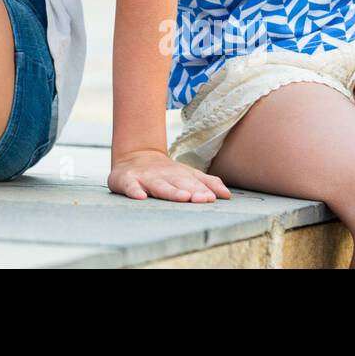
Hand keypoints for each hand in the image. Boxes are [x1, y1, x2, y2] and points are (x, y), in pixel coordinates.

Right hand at [108, 148, 230, 201]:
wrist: (134, 156)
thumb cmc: (164, 173)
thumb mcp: (186, 174)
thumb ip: (206, 183)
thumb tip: (227, 194)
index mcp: (179, 175)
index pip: (193, 183)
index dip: (202, 190)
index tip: (212, 197)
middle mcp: (164, 176)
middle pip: (179, 184)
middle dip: (191, 191)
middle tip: (203, 199)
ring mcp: (145, 178)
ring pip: (159, 186)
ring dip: (171, 192)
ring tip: (182, 197)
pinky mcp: (127, 180)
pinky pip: (130, 186)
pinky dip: (134, 191)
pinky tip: (140, 197)